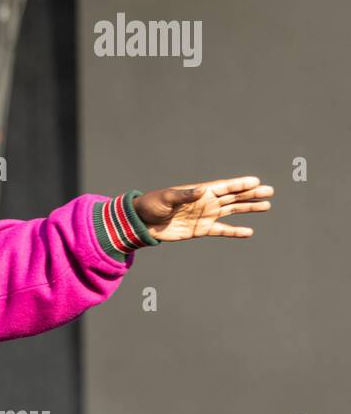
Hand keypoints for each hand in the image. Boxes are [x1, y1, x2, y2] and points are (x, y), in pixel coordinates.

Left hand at [132, 176, 273, 241]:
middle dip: (251, 194)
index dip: (240, 184)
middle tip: (270, 191)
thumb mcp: (166, 198)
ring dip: (248, 208)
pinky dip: (235, 232)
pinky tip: (249, 232)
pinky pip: (222, 230)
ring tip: (266, 206)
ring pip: (232, 211)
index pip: (224, 187)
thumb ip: (184, 195)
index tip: (256, 181)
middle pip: (233, 197)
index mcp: (199, 192)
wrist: (142, 223)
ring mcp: (205, 215)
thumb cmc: (152, 205)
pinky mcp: (201, 229)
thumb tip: (201, 190)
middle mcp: (206, 202)